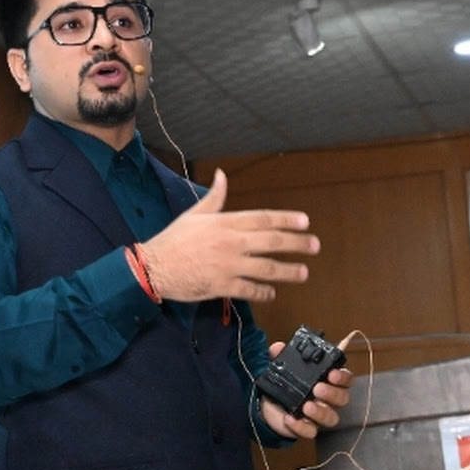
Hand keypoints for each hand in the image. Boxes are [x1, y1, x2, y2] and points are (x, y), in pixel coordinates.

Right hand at [140, 169, 319, 302]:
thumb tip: (222, 176)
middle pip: (272, 242)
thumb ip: (214, 197)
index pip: (264, 219)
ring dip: (288, 271)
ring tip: (303, 272)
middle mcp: (231, 242)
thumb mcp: (194, 214)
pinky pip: (250, 290)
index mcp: (225, 223)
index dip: (287, 220)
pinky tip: (271, 293)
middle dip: (297, 244)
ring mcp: (228, 265)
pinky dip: (263, 292)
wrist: (154, 266)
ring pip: (266, 268)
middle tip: (314, 246)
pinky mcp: (222, 286)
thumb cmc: (173, 239)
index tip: (304, 222)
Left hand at [260, 341, 353, 439]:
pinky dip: (301, 426)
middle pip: (342, 398)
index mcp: (326, 381)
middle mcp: (327, 399)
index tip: (332, 373)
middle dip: (332, 393)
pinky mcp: (306, 428)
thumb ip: (280, 355)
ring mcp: (318, 415)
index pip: (345, 379)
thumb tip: (279, 347)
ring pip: (332, 418)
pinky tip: (290, 418)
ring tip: (307, 405)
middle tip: (318, 388)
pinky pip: (310, 432)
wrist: (266, 405)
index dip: (343, 377)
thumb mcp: (280, 366)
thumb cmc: (282, 384)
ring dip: (321, 412)